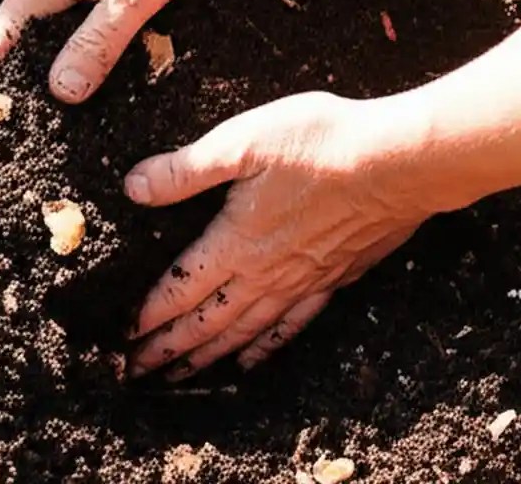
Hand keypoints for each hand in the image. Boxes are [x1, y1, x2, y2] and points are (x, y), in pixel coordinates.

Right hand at [0, 0, 215, 102]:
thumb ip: (97, 44)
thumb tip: (62, 91)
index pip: (4, 37)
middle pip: (21, 23)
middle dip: (20, 63)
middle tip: (22, 108)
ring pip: (45, 3)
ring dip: (46, 38)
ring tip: (49, 78)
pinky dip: (67, 14)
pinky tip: (85, 29)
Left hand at [123, 92, 434, 378]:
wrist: (400, 163)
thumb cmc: (323, 144)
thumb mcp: (243, 141)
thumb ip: (186, 170)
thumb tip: (134, 188)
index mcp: (235, 242)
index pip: (179, 290)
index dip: (147, 317)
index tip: (120, 339)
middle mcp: (265, 273)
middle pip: (205, 323)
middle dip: (166, 350)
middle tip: (134, 373)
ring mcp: (301, 282)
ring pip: (243, 333)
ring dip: (206, 357)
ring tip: (179, 379)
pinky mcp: (334, 279)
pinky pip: (290, 326)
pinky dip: (263, 348)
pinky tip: (251, 360)